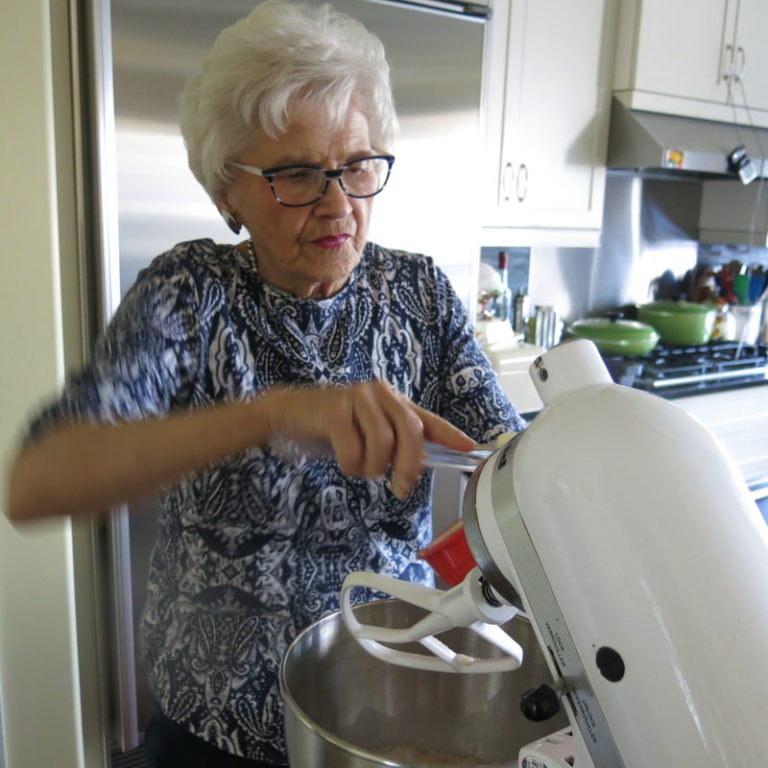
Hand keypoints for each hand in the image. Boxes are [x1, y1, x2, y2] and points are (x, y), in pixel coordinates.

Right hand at [263, 381, 475, 498]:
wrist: (288, 412)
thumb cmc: (331, 426)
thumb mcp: (367, 433)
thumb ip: (394, 444)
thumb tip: (419, 466)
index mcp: (391, 400)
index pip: (427, 418)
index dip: (450, 434)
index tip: (470, 448)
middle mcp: (379, 394)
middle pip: (410, 431)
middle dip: (409, 465)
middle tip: (400, 487)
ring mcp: (356, 399)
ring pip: (383, 443)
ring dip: (373, 468)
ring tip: (360, 469)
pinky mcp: (334, 410)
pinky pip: (354, 450)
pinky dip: (351, 465)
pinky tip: (344, 461)